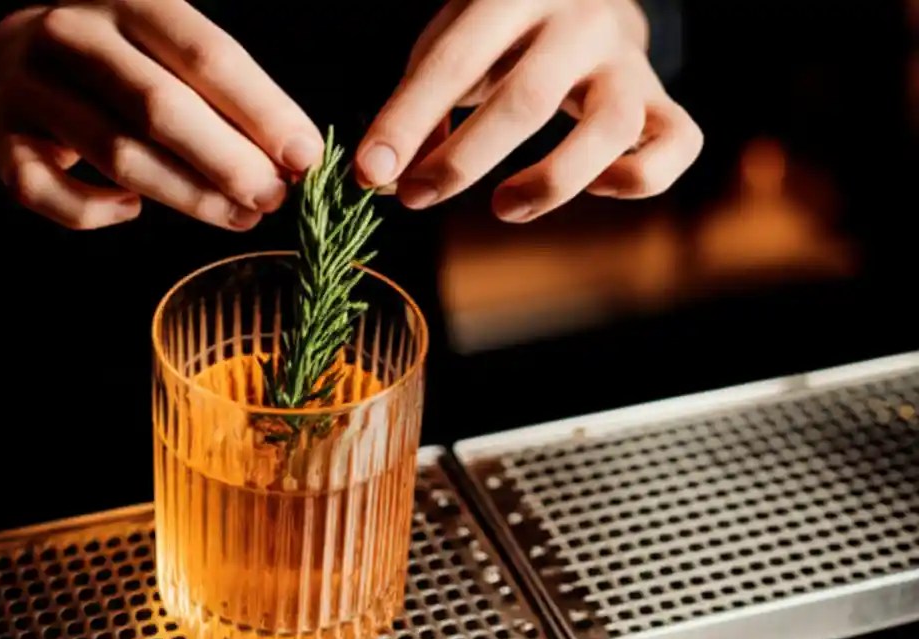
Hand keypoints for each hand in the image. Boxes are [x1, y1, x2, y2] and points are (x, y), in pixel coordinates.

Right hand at [0, 3, 322, 230]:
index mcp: (131, 0)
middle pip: (160, 107)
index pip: (207, 55)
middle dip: (226, 161)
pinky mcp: (1, 141)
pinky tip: (134, 209)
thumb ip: (225, 95)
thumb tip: (294, 157)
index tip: (306, 157)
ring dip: (185, 195)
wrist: (10, 58)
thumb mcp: (169, 50)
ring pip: (114, 154)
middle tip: (272, 198)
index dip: (262, 111)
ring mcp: (30, 87)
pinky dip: (97, 211)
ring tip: (236, 215)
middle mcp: (74, 34)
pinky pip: (51, 193)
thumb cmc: (120, 63)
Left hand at [355, 0, 702, 221]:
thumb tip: (388, 177)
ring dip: (552, 182)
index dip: (407, 122)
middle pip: (526, 100)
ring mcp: (626, 58)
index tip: (370, 173)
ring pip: (611, 126)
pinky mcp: (660, 94)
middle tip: (415, 198)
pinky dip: (641, 178)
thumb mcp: (451, 44)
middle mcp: (579, 20)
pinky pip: (679, 141)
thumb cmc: (501, 30)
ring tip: (504, 207)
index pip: (453, 62)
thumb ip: (421, 105)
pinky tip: (597, 188)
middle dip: (461, 161)